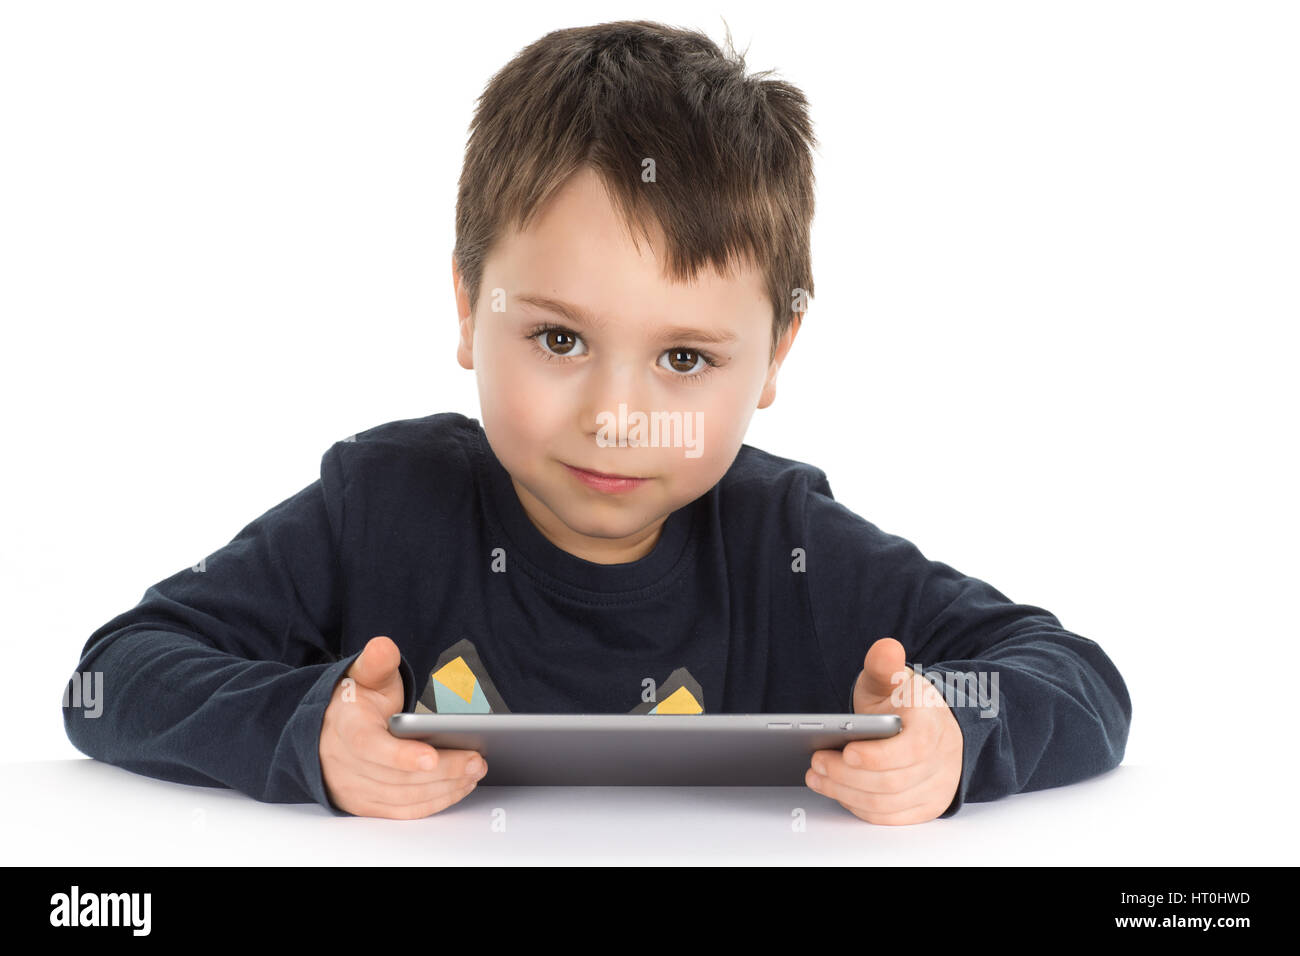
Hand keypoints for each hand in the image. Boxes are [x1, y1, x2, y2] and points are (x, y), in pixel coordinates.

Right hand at [319, 635, 486, 818]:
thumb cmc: (355, 703)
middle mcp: (345, 764)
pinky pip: (403, 811)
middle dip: (442, 770)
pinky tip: (460, 786)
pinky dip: (435, 802)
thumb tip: (382, 646)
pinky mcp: (367, 805)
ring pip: (404, 797)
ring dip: (444, 787)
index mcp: (344, 727)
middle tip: (478, 760)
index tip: (430, 758)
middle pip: (396, 777)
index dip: (400, 756)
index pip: (369, 746)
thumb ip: (376, 662)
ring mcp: (355, 788)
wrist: (328, 731)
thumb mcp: (363, 675)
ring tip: (477, 771)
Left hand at [805, 637, 962, 824]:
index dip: (877, 756)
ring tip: (816, 777)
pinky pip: (889, 817)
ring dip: (846, 793)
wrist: (934, 728)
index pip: (911, 750)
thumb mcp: (894, 678)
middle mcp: (940, 760)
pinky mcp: (924, 807)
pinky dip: (859, 808)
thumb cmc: (908, 705)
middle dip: (847, 775)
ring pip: (887, 803)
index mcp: (932, 724)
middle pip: (891, 782)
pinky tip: (836, 792)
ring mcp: (935, 787)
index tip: (846, 751)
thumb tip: (887, 649)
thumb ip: (885, 665)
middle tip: (816, 763)